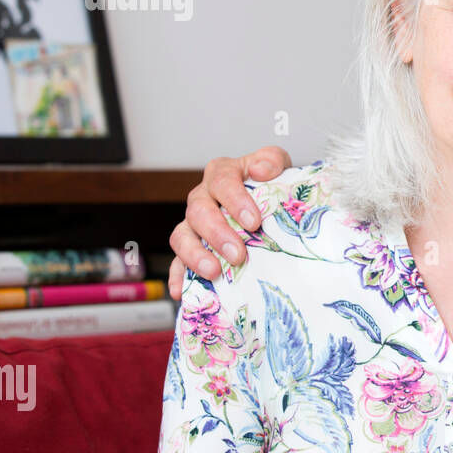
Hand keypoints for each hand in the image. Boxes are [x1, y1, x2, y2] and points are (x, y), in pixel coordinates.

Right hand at [168, 146, 292, 299]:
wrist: (267, 199)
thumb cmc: (268, 182)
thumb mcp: (276, 164)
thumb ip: (271, 160)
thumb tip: (260, 170)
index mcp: (222, 174)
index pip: (223, 181)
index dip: (236, 201)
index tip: (254, 222)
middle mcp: (203, 197)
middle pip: (200, 211)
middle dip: (218, 234)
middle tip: (238, 254)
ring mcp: (193, 223)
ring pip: (181, 236)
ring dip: (195, 255)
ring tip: (213, 272)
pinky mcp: (191, 246)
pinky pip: (176, 261)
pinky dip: (176, 276)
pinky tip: (179, 292)